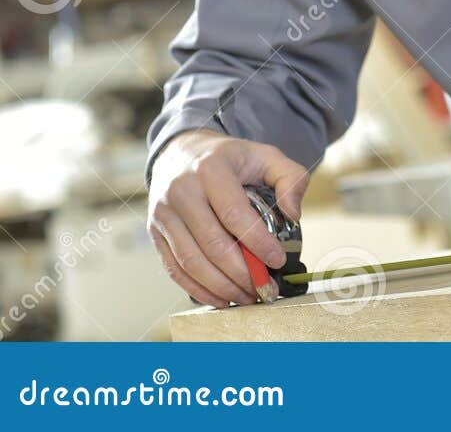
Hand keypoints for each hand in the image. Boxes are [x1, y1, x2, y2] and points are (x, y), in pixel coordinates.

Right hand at [146, 129, 308, 307]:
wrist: (182, 152)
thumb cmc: (230, 158)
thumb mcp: (267, 155)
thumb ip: (291, 179)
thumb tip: (294, 214)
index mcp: (211, 169)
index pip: (235, 214)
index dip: (257, 243)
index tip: (277, 261)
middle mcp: (181, 191)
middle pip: (212, 244)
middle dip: (242, 272)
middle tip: (265, 287)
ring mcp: (164, 214)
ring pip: (191, 261)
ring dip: (221, 286)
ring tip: (247, 296)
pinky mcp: (155, 233)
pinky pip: (175, 268)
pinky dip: (198, 288)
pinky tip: (221, 298)